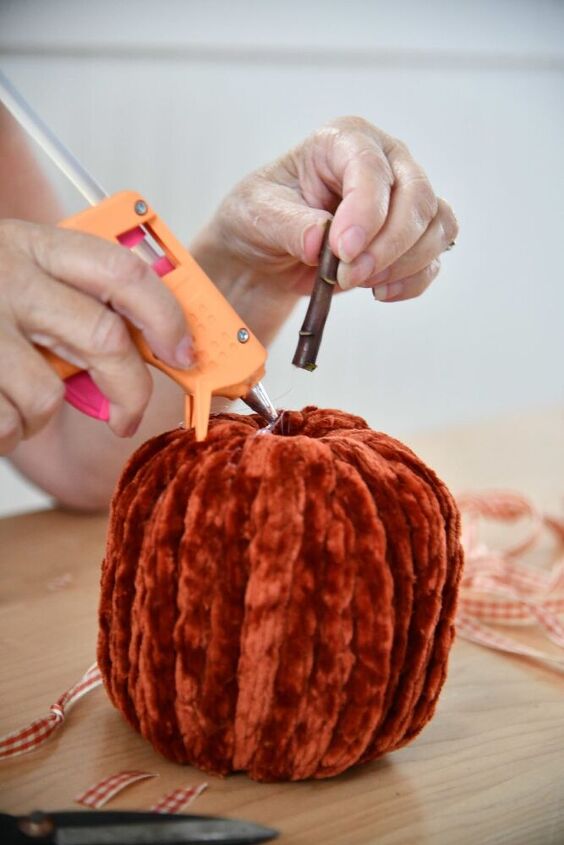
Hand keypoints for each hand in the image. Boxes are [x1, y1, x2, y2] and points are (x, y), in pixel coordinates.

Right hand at [0, 220, 191, 453]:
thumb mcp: (19, 274)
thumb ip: (73, 297)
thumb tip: (156, 343)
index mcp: (35, 245)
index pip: (121, 271)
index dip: (165, 314)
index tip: (183, 351)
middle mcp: (8, 276)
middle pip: (104, 339)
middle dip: (129, 391)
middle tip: (127, 416)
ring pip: (47, 395)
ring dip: (39, 418)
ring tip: (13, 401)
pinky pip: (5, 423)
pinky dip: (3, 433)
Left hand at [201, 116, 457, 301]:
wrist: (269, 251)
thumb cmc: (264, 216)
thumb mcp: (259, 213)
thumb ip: (288, 223)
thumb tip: (317, 241)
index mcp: (343, 140)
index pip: (371, 167)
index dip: (365, 212)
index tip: (343, 251)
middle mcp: (385, 160)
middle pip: (417, 196)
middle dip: (388, 245)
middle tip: (349, 275)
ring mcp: (405, 197)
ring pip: (436, 226)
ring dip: (403, 264)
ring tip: (358, 281)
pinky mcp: (414, 235)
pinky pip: (434, 257)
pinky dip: (412, 280)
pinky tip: (380, 291)